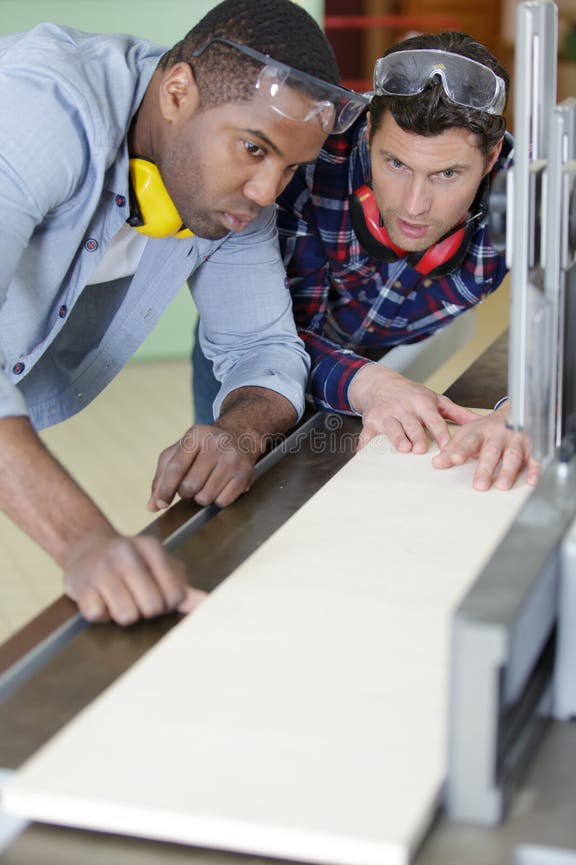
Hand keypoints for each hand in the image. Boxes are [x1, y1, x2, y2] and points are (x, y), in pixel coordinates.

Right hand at [63, 530, 205, 624]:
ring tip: (118, 599)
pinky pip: (98, 616)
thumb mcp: (158, 566)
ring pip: (126, 616)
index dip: (168, 604)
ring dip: (123, 614)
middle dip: (146, 612)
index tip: (158, 597)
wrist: (86, 546)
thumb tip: (207, 604)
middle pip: (151, 607)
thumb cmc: (129, 561)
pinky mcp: (79, 586)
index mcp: (151, 549)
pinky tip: (100, 598)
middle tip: (137, 600)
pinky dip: (101, 614)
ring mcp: (101, 570)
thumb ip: (182, 586)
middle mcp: (126, 555)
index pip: (174, 595)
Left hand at [148, 423, 256, 510]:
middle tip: (192, 486)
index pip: (176, 467)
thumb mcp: (179, 452)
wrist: (240, 437)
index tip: (161, 504)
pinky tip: (221, 487)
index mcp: (195, 435)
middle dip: (187, 492)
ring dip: (202, 498)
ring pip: (206, 496)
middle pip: (190, 485)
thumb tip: (152, 505)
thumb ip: (162, 477)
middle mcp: (216, 444)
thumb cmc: (204, 448)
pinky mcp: (245, 473)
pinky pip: (223, 501)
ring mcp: (232, 458)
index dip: (166, 489)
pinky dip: (218, 500)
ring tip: (207, 485)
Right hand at [350, 364, 478, 452]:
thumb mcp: (435, 399)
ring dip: (396, 438)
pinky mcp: (370, 423)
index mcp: (421, 402)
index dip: (440, 432)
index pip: (433, 418)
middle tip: (422, 449)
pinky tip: (365, 455)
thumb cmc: (411, 395)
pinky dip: (365, 446)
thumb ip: (456, 413)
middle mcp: (403, 408)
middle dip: (416, 435)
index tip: (447, 445)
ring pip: (391, 428)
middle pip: (411, 423)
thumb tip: (480, 421)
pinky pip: (367, 436)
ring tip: (403, 449)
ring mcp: (386, 415)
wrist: (380, 384)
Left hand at [432, 405, 540, 489]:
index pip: (468, 441)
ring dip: (508, 471)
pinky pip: (535, 458)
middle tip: (479, 485)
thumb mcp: (468, 434)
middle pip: (491, 452)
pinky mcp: (532, 446)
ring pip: (512, 456)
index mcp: (480, 432)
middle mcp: (498, 435)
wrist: (514, 412)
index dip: (461, 450)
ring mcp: (516, 440)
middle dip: (485, 469)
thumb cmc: (488, 428)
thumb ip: (453, 449)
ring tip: (502, 485)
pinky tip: (532, 480)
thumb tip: (437, 464)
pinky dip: (535, 469)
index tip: (454, 459)